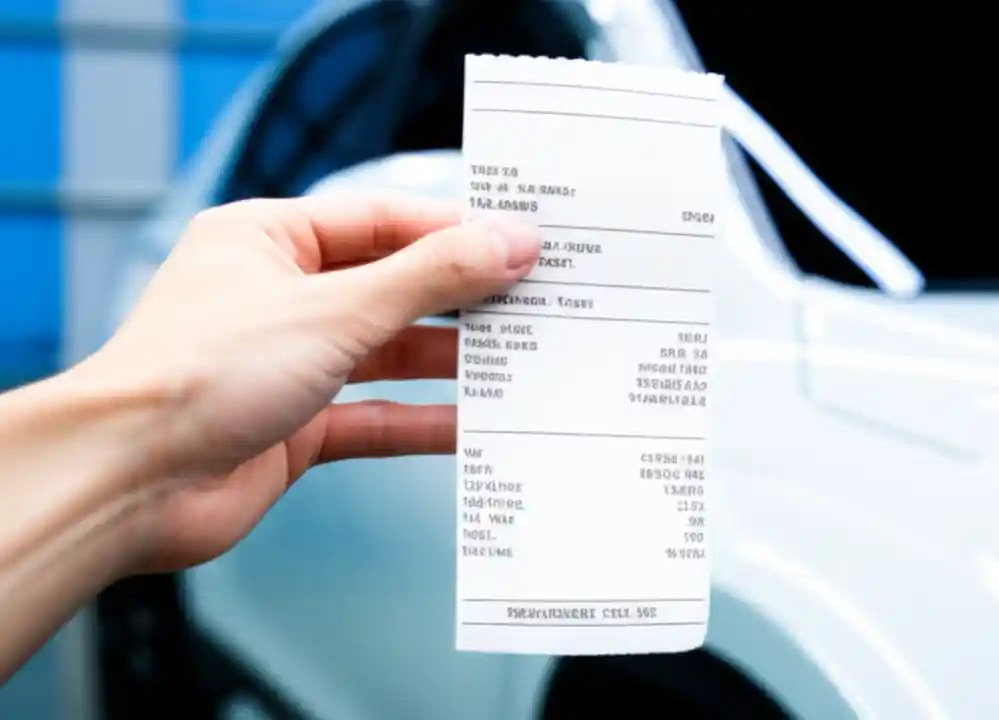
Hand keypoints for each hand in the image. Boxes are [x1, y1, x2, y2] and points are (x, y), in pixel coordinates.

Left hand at [84, 195, 538, 571]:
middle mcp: (278, 297)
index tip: (522, 243)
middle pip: (391, 286)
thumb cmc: (199, 372)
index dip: (455, 230)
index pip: (381, 220)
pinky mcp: (294, 427)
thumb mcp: (336, 309)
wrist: (127, 481)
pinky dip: (421, 421)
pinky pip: (373, 416)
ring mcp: (287, 365)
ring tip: (519, 360)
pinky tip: (472, 425)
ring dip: (448, 360)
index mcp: (267, 239)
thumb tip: (512, 242)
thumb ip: (431, 278)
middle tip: (533, 299)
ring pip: (386, 354)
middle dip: (460, 297)